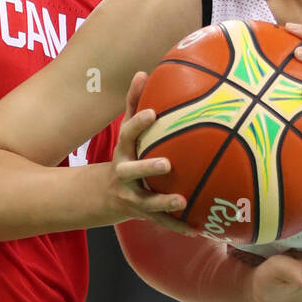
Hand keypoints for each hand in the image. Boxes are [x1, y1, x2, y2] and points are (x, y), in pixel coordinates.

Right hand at [96, 72, 191, 233]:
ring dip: (164, 202)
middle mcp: (125, 174)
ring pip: (147, 201)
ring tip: (183, 200)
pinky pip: (162, 222)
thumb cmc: (126, 154)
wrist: (104, 195)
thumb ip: (135, 104)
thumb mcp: (127, 132)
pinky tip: (197, 229)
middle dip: (148, 168)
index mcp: (124, 151)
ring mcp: (133, 196)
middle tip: (167, 164)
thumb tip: (142, 72)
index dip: (139, 124)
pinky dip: (178, 226)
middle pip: (132, 171)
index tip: (153, 113)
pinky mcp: (143, 214)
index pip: (128, 135)